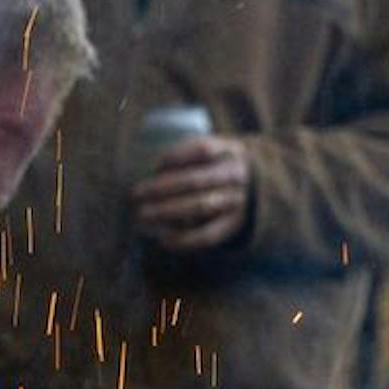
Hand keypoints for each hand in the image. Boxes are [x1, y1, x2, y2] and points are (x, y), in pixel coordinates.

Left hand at [131, 134, 251, 250]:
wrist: (254, 188)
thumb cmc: (217, 166)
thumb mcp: (211, 151)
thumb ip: (186, 156)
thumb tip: (151, 171)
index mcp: (231, 151)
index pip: (203, 149)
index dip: (177, 156)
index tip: (155, 165)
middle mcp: (236, 176)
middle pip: (195, 180)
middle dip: (161, 188)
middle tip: (135, 194)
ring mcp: (237, 201)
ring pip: (200, 206)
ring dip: (167, 211)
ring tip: (142, 215)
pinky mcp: (233, 225)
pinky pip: (208, 235)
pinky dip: (184, 239)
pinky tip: (163, 239)